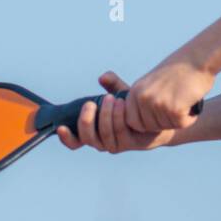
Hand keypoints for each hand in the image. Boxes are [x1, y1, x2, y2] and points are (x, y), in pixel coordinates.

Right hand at [54, 71, 173, 152]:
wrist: (160, 117)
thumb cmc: (135, 107)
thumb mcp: (122, 93)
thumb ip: (112, 85)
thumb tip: (102, 77)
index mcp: (95, 131)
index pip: (75, 141)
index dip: (66, 138)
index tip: (60, 127)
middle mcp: (102, 141)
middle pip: (87, 138)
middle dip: (86, 120)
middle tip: (91, 103)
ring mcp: (116, 144)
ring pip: (104, 135)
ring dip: (105, 117)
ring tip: (111, 99)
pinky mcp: (130, 143)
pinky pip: (120, 134)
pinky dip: (119, 118)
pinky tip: (123, 105)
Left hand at [124, 54, 212, 132]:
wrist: (197, 59)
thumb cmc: (178, 71)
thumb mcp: (152, 83)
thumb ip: (144, 99)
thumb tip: (139, 124)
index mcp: (135, 91)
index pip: (133, 122)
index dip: (147, 123)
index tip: (159, 116)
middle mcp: (144, 98)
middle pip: (150, 127)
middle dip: (164, 122)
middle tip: (176, 108)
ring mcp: (158, 104)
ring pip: (167, 126)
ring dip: (178, 119)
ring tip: (185, 101)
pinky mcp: (175, 109)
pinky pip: (182, 124)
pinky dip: (190, 118)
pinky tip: (191, 104)